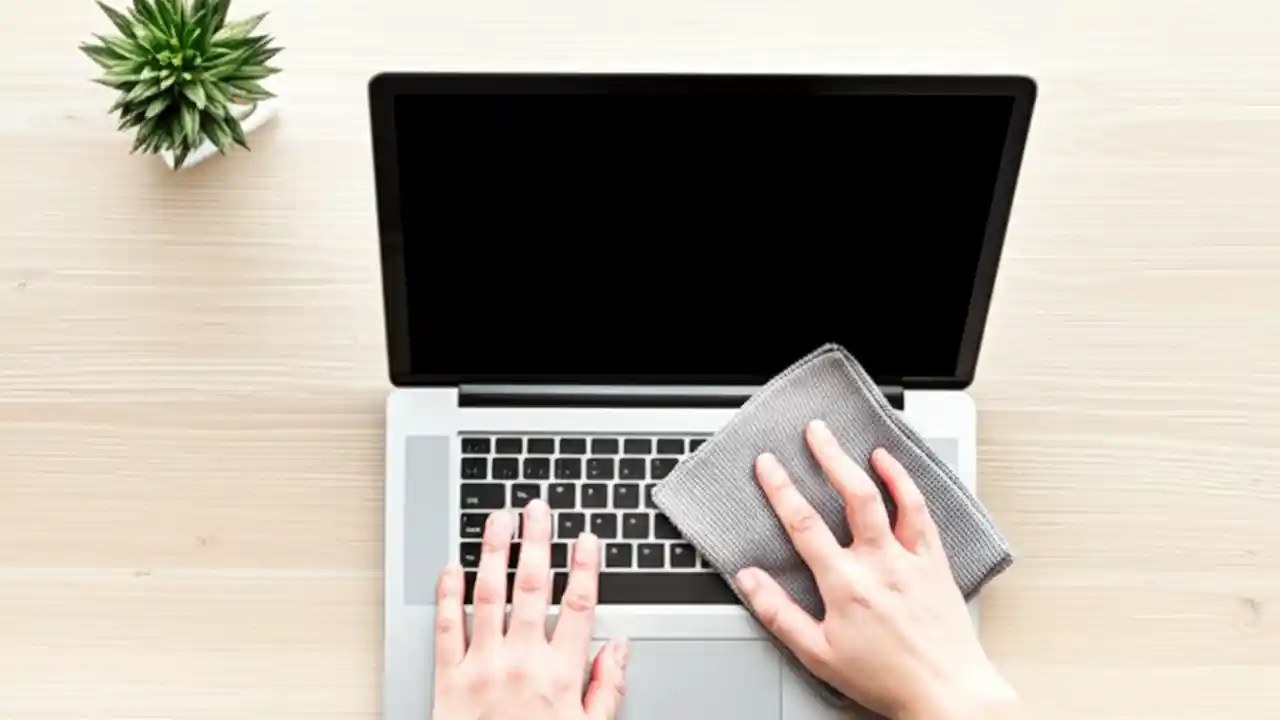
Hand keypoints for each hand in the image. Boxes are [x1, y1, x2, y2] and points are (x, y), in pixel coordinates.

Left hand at [432, 499, 628, 719]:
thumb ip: (607, 689)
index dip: (585, 566)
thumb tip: (620, 649)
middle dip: (537, 541)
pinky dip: (448, 595)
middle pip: (532, 587)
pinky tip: (452, 568)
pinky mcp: (448, 680)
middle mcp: (521, 662)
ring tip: (497, 521)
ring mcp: (482, 667)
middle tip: (537, 509)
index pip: (578, 605)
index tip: (587, 539)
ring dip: (493, 551)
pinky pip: (447, 628)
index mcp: (560, 674)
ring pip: (488, 595)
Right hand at [734, 420, 1021, 719]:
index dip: (781, 489)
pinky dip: (908, 486)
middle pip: (852, 495)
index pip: (804, 524)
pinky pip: (922, 513)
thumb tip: (750, 580)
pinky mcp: (935, 563)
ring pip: (890, 497)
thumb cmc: (884, 678)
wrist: (946, 694)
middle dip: (829, 457)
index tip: (767, 464)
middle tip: (815, 431)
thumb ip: (779, 613)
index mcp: (845, 584)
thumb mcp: (818, 654)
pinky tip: (897, 471)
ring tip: (855, 443)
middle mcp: (879, 563)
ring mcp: (911, 559)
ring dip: (871, 464)